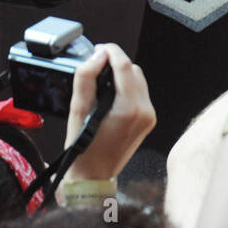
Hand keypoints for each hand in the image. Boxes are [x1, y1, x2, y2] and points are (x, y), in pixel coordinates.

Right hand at [62, 43, 155, 185]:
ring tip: (101, 80)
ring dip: (122, 75)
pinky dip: (126, 88)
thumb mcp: (77, 110)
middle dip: (115, 63)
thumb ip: (86, 78)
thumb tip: (97, 56)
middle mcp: (145, 111)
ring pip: (138, 80)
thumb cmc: (84, 150)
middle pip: (133, 70)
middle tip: (95, 66)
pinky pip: (140, 94)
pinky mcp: (148, 120)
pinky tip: (111, 95)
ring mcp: (149, 117)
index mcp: (129, 108)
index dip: (110, 51)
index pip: (124, 65)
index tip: (98, 49)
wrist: (93, 177)